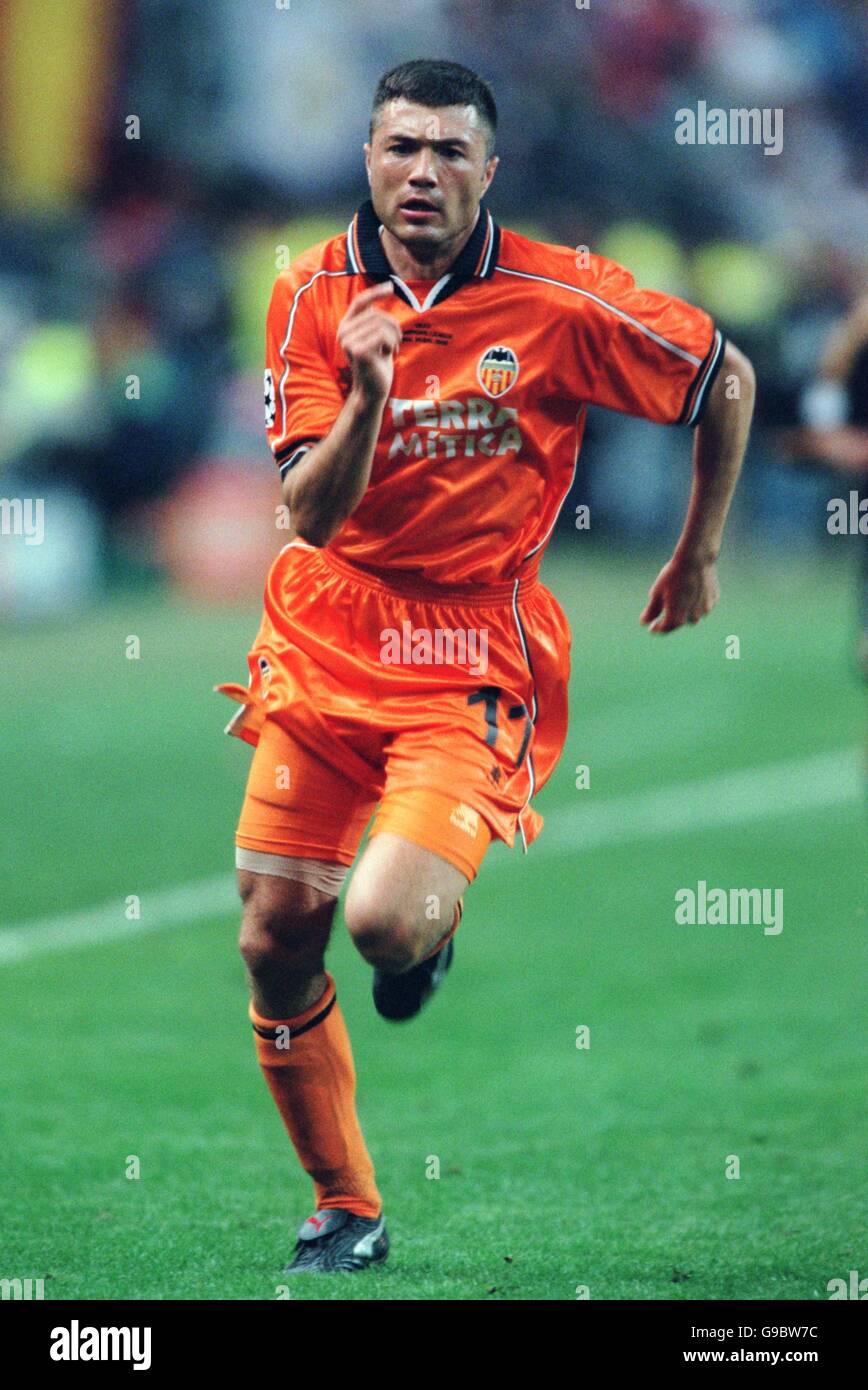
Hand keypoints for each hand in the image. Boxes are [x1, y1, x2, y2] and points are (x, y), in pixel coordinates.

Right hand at [337, 283, 401, 403]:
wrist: (372, 391)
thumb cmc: (376, 364)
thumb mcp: (375, 339)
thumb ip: (374, 321)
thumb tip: (385, 290)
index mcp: (346, 327)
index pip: (360, 302)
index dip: (376, 292)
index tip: (391, 286)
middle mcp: (344, 332)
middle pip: (377, 314)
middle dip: (392, 326)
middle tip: (396, 342)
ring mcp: (349, 341)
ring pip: (382, 324)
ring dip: (393, 336)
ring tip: (391, 349)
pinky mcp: (358, 350)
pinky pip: (383, 335)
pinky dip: (391, 343)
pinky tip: (388, 355)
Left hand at [640, 553, 719, 633]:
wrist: (696, 559)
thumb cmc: (673, 575)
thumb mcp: (657, 592)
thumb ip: (651, 610)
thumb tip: (644, 622)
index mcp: (676, 618)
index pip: (665, 629)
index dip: (657, 628)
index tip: (651, 627)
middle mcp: (692, 618)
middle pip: (679, 622)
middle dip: (671, 619)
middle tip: (665, 610)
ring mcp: (705, 610)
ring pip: (692, 615)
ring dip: (685, 611)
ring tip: (680, 597)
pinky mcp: (713, 600)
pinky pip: (703, 606)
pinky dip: (697, 603)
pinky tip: (692, 592)